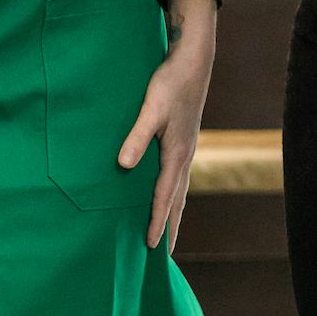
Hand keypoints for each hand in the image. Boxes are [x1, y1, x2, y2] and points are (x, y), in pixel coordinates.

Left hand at [116, 0, 217, 251]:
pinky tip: (169, 195)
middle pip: (177, 201)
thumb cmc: (170, 81)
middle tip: (164, 256)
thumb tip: (123, 166)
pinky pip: (179, 177)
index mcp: (177, 153)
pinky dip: (175, 194)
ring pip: (180, 190)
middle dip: (170, 227)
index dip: (156, 222)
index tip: (149, 247)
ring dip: (173, 213)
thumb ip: (137, 136)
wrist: (193, 59)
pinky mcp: (184, 139)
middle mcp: (184, 156)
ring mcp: (186, 149)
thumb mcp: (151, 108)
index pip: (164, 196)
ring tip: (168, 234)